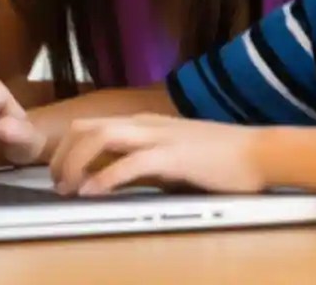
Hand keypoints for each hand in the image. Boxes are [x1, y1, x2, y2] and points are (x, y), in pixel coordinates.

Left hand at [49, 114, 267, 195]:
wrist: (259, 152)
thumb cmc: (221, 157)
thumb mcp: (173, 155)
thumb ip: (145, 160)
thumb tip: (116, 176)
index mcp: (145, 123)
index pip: (92, 126)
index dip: (67, 149)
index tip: (59, 174)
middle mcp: (146, 124)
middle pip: (86, 128)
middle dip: (62, 155)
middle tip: (56, 184)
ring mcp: (159, 137)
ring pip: (100, 138)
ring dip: (76, 163)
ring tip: (67, 188)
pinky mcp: (173, 156)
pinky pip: (129, 163)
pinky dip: (105, 177)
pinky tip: (93, 192)